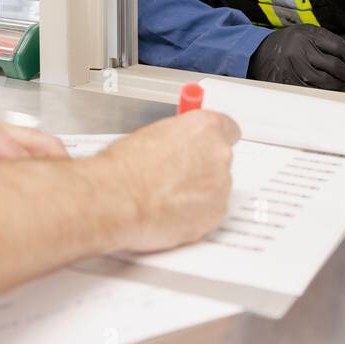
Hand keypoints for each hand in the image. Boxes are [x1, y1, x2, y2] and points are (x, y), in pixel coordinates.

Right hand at [100, 110, 238, 251]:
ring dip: (197, 194)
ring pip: (214, 189)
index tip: (204, 147)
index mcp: (205, 128)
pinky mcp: (215, 215)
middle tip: (174, 178)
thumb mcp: (151, 135)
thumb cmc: (124, 168)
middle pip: (220, 161)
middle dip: (201, 170)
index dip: (213, 141)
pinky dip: (194, 215)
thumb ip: (176, 139)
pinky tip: (169, 213)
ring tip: (166, 198)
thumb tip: (177, 146)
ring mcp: (220, 187)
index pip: (228, 129)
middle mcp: (219, 155)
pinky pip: (209, 213)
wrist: (116, 200)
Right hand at [246, 24, 344, 88]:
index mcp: (306, 36)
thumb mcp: (306, 32)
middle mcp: (299, 52)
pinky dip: (322, 91)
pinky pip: (310, 90)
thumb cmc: (288, 42)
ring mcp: (292, 69)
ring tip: (341, 82)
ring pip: (323, 82)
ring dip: (336, 84)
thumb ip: (326, 40)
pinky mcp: (286, 83)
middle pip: (332, 66)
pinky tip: (326, 88)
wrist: (259, 52)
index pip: (337, 47)